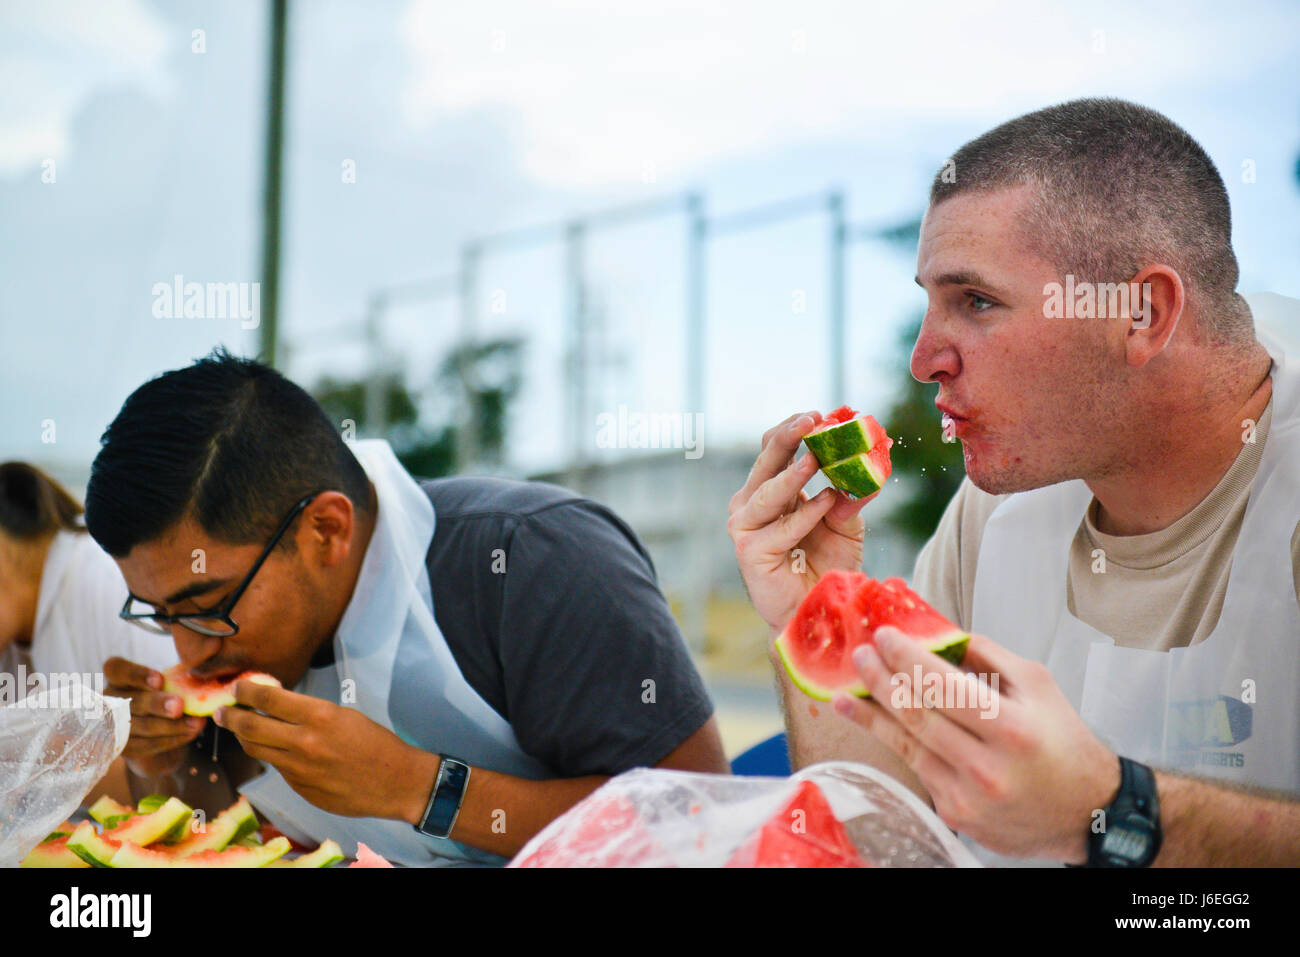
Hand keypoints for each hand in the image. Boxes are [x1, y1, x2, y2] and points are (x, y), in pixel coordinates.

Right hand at [103, 657, 204, 776]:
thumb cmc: (170, 696)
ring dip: (169, 725)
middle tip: (179, 706)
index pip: (116, 669)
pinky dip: (171, 739)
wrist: (166, 734)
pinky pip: (146, 744)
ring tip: (196, 723)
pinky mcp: (124, 748)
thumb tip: (202, 676)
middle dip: (156, 704)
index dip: (136, 675)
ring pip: (138, 726)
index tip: (160, 680)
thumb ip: (181, 678)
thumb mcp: (174, 683)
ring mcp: (113, 726)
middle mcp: (109, 700)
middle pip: (128, 701)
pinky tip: (190, 732)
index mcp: (119, 677)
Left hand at [214, 679, 438, 821]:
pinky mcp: (300, 789)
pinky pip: (279, 769)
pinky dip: (274, 757)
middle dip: (230, 717)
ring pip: (258, 751)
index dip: (247, 691)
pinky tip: (279, 751)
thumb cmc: (376, 743)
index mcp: (319, 716)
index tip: (238, 687)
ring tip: (241, 730)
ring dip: (245, 738)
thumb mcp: (344, 716)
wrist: (395, 781)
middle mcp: (304, 743)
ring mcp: (299, 770)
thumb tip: (277, 710)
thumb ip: (309, 715)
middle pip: (250, 728)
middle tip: (222, 712)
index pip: (268, 698)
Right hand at [727, 411, 877, 630]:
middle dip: (788, 437)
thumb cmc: (827, 565)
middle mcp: (751, 504)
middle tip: (812, 420)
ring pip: (767, 491)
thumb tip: (869, 462)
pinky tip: (826, 503)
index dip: (793, 428)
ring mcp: (746, 527)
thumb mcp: (846, 523)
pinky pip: (779, 527)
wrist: (819, 610)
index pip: (773, 447)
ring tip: (814, 459)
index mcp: (771, 489)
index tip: (821, 414)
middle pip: (765, 460)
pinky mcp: (749, 552)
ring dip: (792, 474)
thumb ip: (851, 494)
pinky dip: (804, 514)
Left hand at [831, 627, 1119, 861]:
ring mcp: (968, 796)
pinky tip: (873, 723)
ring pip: (908, 746)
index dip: (907, 658)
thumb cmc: (1062, 741)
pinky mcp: (956, 815)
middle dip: (881, 681)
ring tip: (847, 690)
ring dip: (872, 714)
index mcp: (1012, 728)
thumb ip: (986, 655)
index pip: (944, 686)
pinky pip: (918, 769)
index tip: (884, 636)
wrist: (1087, 812)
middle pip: (918, 716)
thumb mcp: (1037, 686)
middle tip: (859, 656)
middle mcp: (988, 766)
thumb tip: (937, 632)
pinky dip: (894, 742)